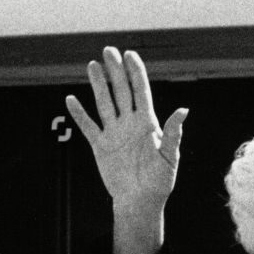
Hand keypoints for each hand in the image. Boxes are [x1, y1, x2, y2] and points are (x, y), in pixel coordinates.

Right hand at [66, 47, 186, 217]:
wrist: (140, 202)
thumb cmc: (159, 182)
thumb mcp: (170, 157)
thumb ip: (173, 133)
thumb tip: (183, 110)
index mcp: (147, 123)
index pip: (140, 91)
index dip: (135, 72)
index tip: (129, 54)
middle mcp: (129, 123)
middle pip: (120, 91)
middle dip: (115, 70)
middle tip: (108, 51)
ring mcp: (114, 133)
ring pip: (104, 103)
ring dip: (98, 85)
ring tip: (92, 66)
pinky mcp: (100, 146)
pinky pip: (88, 127)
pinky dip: (79, 114)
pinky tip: (71, 99)